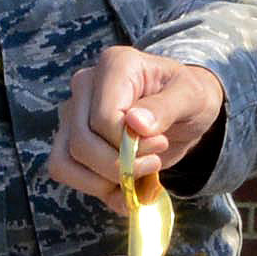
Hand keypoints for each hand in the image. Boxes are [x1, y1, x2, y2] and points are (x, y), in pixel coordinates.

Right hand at [49, 46, 225, 203]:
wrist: (184, 110)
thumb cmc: (188, 98)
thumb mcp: (192, 97)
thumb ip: (165, 107)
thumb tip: (135, 123)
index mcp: (115, 65)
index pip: (103, 119)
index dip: (129, 145)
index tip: (160, 145)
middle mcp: (85, 84)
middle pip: (82, 142)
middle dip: (118, 166)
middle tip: (154, 163)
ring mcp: (73, 111)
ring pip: (65, 161)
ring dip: (103, 182)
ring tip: (138, 179)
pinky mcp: (70, 136)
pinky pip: (64, 170)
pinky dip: (94, 189)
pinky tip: (125, 189)